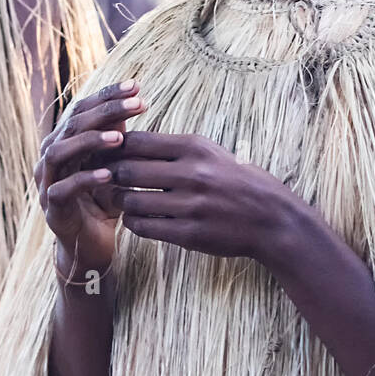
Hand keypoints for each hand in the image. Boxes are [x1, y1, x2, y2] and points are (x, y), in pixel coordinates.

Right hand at [35, 80, 146, 277]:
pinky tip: (109, 174)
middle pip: (71, 124)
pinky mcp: (52, 208)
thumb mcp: (116, 161)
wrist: (93, 242)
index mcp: (64, 140)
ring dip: (89, 141)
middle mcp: (50, 157)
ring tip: (120, 137)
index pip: (82, 108)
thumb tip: (134, 101)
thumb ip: (118, 135)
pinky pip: (63, 189)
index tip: (137, 85)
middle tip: (136, 104)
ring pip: (59, 152)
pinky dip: (86, 179)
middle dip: (105, 111)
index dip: (107, 94)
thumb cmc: (106, 196)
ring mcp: (47, 182)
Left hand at [106, 131, 299, 265]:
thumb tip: (130, 143)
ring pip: (132, 202)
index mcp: (195, 147)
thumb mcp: (211, 153)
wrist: (270, 218)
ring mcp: (190, 206)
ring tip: (121, 199)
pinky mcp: (188, 234)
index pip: (138, 141)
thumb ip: (174, 149)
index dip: (115, 147)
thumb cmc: (236, 180)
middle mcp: (191, 174)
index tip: (108, 153)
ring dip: (121, 201)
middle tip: (105, 178)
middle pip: (128, 171)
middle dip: (111, 175)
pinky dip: (134, 222)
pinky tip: (136, 218)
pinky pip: (144, 227)